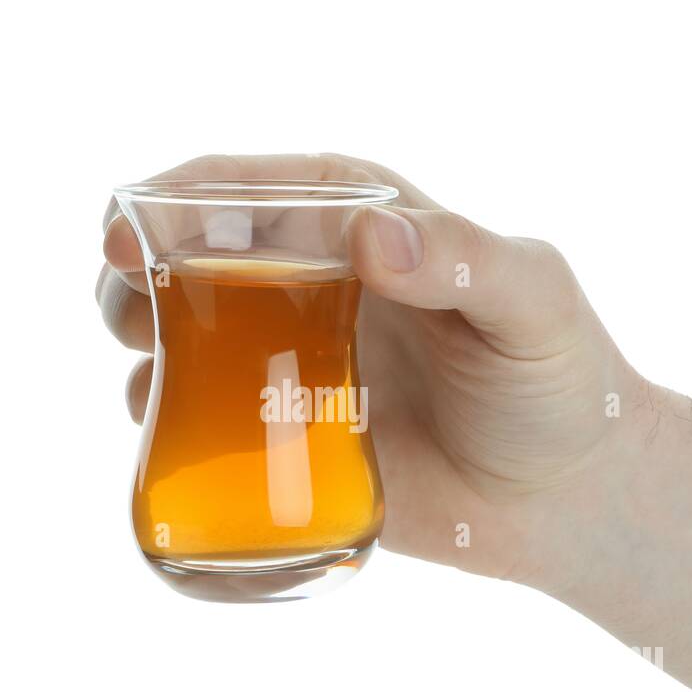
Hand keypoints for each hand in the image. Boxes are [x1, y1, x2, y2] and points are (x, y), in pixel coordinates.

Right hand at [98, 154, 637, 588]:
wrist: (566, 499)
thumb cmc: (563, 383)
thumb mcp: (531, 303)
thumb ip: (463, 258)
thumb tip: (371, 237)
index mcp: (362, 225)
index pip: (252, 191)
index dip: (179, 202)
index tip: (132, 233)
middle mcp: (313, 285)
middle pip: (195, 254)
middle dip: (140, 268)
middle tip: (124, 307)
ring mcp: (293, 363)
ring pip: (184, 332)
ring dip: (141, 340)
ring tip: (141, 373)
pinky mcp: (286, 438)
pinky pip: (204, 420)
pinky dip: (166, 419)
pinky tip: (165, 430)